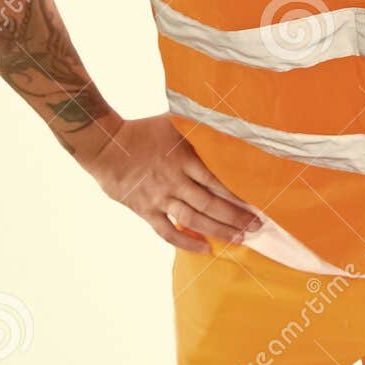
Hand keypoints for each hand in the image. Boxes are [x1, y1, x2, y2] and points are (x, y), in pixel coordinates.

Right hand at [81, 112, 262, 253]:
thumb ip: (196, 124)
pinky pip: (168, 232)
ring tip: (239, 239)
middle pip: (211, 203)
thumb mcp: (173, 122)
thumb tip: (222, 115)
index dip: (239, 195)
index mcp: (184, 157)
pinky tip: (205, 249)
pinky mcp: (146, 210)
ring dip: (218, 230)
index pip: (218, 180)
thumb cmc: (141, 131)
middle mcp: (175, 180)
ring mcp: (160, 197)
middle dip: (235, 217)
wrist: (105, 146)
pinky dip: (187, 242)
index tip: (259, 204)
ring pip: (194, 219)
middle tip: (256, 228)